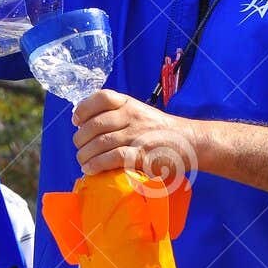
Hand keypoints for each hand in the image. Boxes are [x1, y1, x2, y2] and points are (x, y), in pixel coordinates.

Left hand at [71, 90, 200, 182]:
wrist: (190, 142)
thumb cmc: (161, 131)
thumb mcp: (141, 114)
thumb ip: (118, 115)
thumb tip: (87, 125)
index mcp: (130, 104)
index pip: (102, 97)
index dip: (84, 108)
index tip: (77, 120)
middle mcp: (133, 116)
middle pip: (95, 124)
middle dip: (81, 139)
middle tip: (80, 148)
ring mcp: (138, 135)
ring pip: (101, 142)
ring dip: (85, 155)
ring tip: (83, 162)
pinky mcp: (142, 155)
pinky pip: (113, 157)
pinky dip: (97, 164)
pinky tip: (91, 169)